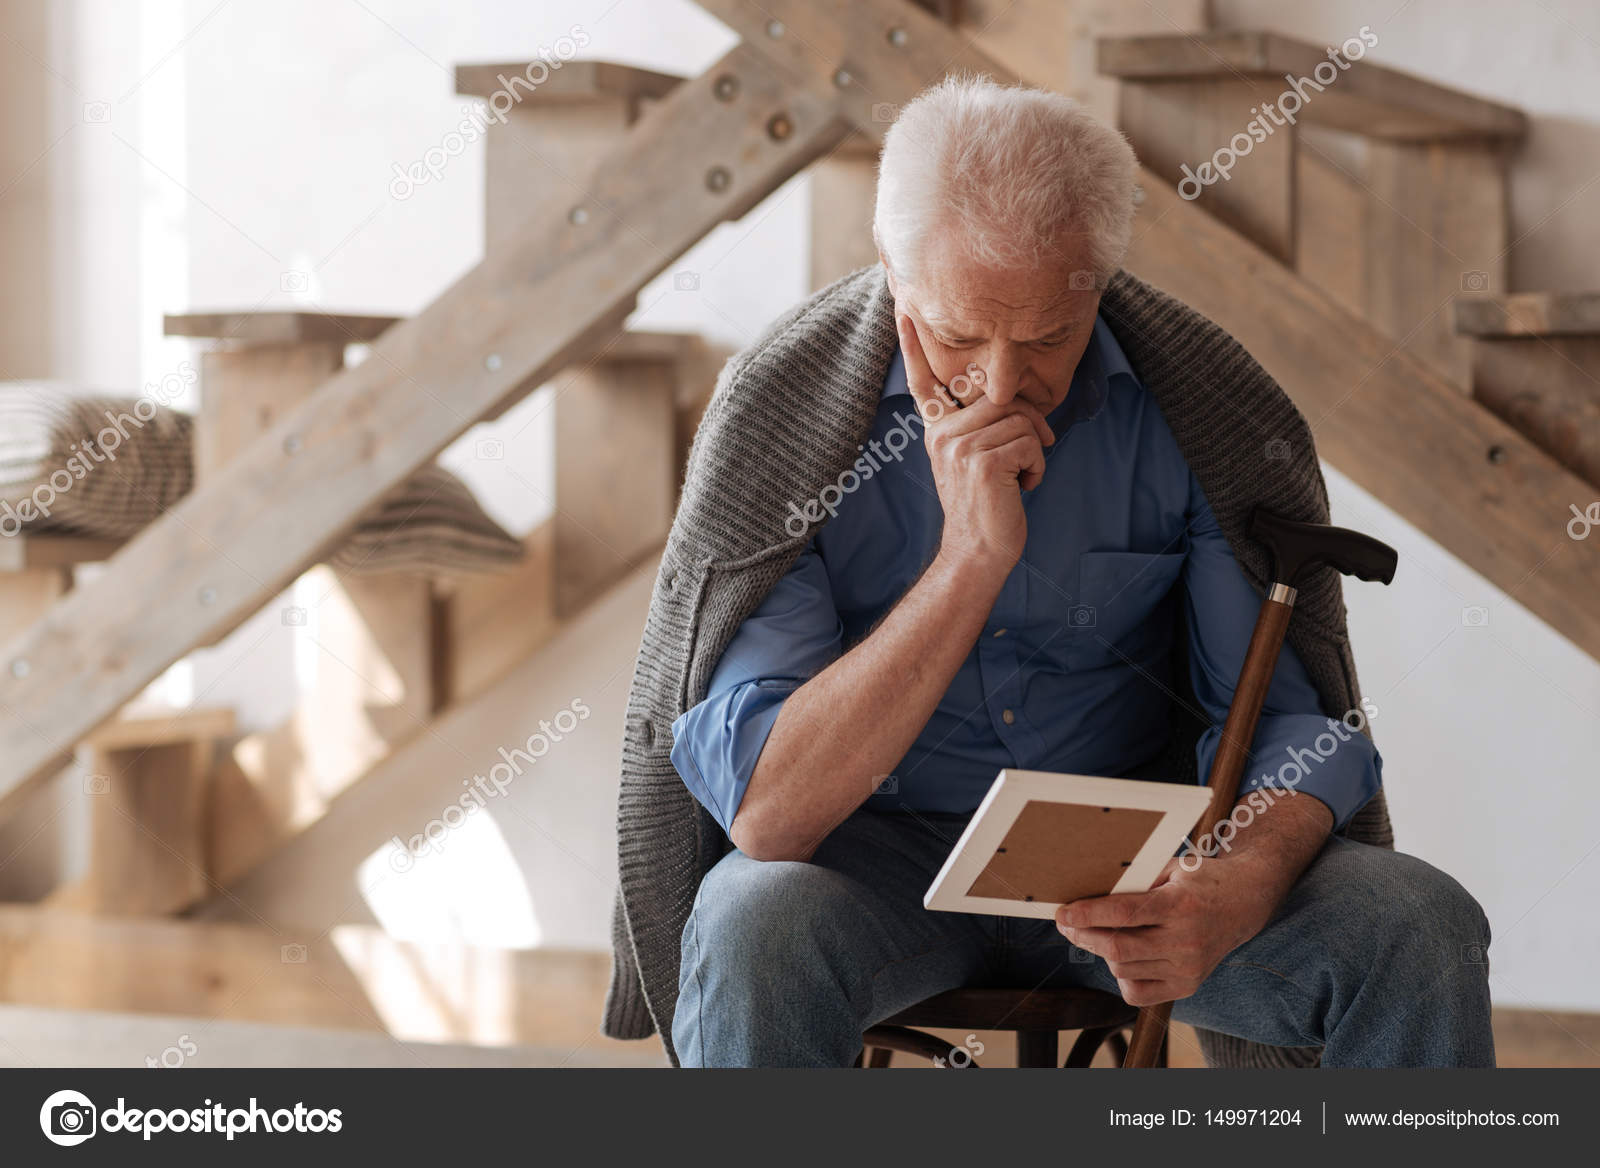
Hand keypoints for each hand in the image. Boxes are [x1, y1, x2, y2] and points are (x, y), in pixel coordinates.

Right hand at [897, 312, 1052, 575]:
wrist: (978, 552)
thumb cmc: (986, 506)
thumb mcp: (975, 460)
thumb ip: (980, 426)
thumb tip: (1010, 399)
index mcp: (937, 429)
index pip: (923, 381)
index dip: (912, 344)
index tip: (902, 308)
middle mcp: (941, 432)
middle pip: (1001, 395)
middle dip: (1030, 421)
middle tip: (1035, 454)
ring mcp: (958, 446)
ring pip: (1019, 417)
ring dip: (1036, 449)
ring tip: (1023, 476)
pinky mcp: (981, 461)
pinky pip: (1029, 440)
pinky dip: (1038, 465)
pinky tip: (1025, 486)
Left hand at [1053, 854, 1280, 1006]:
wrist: (1245, 903)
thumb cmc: (1202, 881)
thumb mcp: (1171, 868)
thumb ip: (1135, 879)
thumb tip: (1088, 889)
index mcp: (1180, 905)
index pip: (1124, 913)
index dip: (1087, 914)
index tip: (1062, 913)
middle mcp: (1185, 940)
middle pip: (1118, 947)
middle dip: (1083, 935)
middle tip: (1067, 923)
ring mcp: (1188, 968)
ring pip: (1123, 970)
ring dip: (1101, 952)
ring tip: (1097, 934)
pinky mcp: (1187, 986)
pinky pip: (1138, 992)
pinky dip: (1121, 977)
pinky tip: (1122, 958)